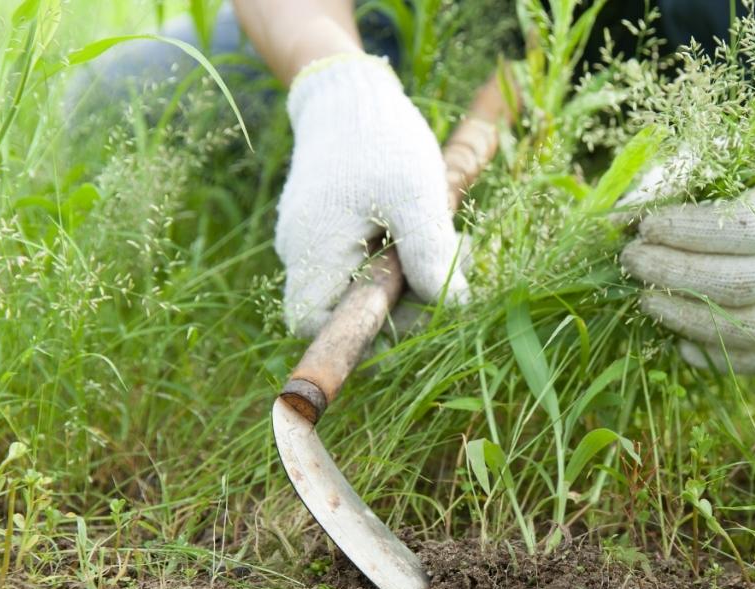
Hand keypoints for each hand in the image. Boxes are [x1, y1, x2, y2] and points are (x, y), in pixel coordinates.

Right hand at [275, 54, 467, 336]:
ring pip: (361, 283)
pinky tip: (427, 226)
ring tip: (447, 237)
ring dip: (410, 274)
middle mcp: (303, 252)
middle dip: (403, 299)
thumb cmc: (381, 140)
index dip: (357, 331)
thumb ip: (430, 254)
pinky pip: (363, 259)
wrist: (350, 92)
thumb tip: (451, 306)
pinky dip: (399, 253)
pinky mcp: (330, 228)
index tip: (407, 308)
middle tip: (449, 266)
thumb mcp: (416, 197)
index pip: (313, 324)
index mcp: (314, 250)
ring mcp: (314, 240)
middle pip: (345, 308)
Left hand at [619, 142, 754, 371]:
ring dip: (689, 317)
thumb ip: (669, 186)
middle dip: (678, 275)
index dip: (691, 231)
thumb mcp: (714, 161)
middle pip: (746, 281)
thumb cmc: (749, 173)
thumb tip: (613, 225)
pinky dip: (714, 354)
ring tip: (645, 300)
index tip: (646, 227)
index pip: (748, 227)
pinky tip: (677, 339)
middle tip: (633, 261)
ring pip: (754, 328)